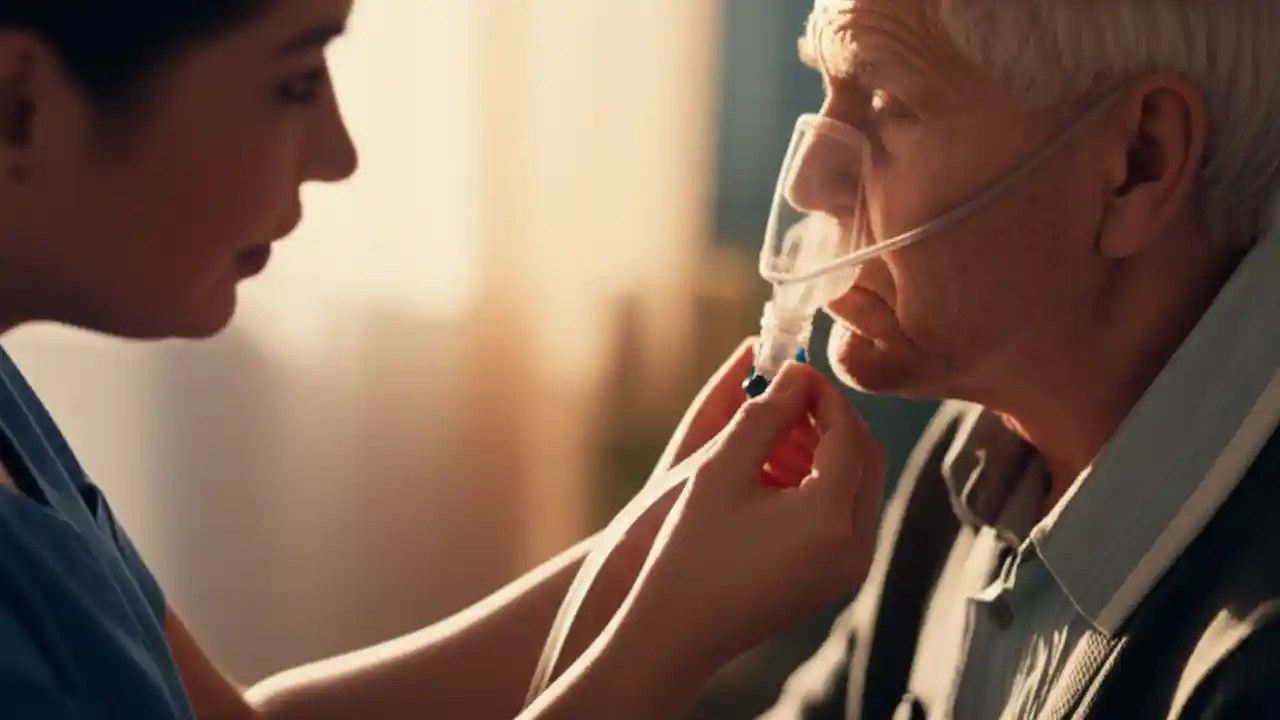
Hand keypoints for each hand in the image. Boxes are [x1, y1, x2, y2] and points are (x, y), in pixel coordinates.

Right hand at [615, 362, 885, 677]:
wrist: (677, 633)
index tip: (793, 369)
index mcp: (831, 518)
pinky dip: (824, 485)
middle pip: (867, 456)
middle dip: (832, 420)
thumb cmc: (690, 548)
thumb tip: (797, 373)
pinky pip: (848, 515)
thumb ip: (764, 414)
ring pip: (861, 485)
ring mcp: (850, 569)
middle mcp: (855, 547)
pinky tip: (777, 473)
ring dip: (828, 450)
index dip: (823, 394)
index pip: (849, 433)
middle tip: (787, 398)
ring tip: (776, 432)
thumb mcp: (722, 470)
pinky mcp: (836, 580)